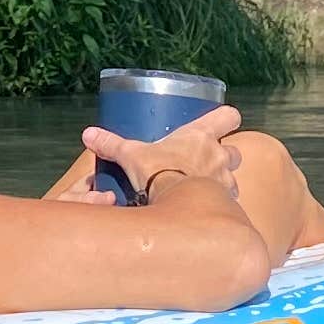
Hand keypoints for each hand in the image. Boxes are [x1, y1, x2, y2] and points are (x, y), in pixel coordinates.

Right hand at [54, 107, 245, 202]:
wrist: (173, 207)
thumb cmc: (157, 173)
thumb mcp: (132, 155)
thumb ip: (112, 144)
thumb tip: (88, 134)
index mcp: (201, 136)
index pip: (229, 116)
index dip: (226, 118)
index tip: (219, 124)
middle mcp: (219, 155)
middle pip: (234, 151)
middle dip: (224, 156)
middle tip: (206, 162)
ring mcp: (225, 179)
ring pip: (233, 177)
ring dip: (223, 181)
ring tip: (203, 188)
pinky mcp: (226, 202)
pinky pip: (228, 200)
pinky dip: (220, 203)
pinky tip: (205, 208)